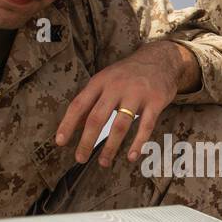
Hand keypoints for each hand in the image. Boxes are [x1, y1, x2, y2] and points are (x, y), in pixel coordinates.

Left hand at [54, 41, 199, 167]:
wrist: (161, 59)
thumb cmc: (127, 74)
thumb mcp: (106, 80)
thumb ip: (91, 100)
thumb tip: (72, 125)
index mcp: (100, 82)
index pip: (79, 104)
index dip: (68, 124)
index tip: (60, 142)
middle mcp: (116, 87)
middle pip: (97, 117)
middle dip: (87, 141)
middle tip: (80, 158)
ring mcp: (136, 94)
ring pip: (120, 124)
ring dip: (111, 147)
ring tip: (103, 162)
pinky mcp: (155, 101)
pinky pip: (145, 125)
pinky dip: (138, 143)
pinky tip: (132, 156)